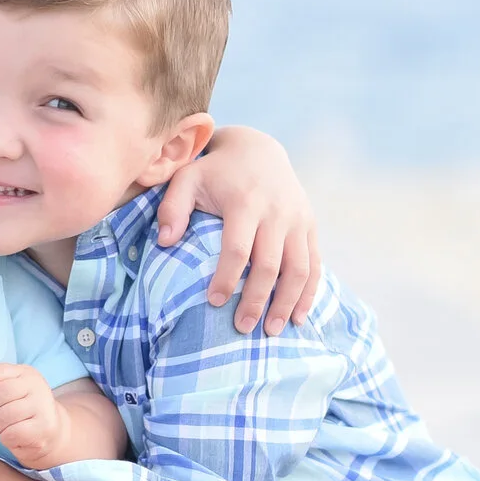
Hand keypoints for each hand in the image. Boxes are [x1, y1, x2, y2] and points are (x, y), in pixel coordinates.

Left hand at [0, 362, 69, 468]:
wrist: (52, 432)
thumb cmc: (22, 412)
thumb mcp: (10, 392)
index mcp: (25, 372)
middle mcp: (37, 385)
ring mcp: (43, 406)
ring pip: (4, 415)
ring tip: (2, 428)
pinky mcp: (45, 427)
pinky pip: (12, 433)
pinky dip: (5, 438)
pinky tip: (12, 437)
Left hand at [159, 126, 320, 334]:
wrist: (257, 149)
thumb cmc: (215, 171)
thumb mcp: (187, 178)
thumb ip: (172, 208)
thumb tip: (165, 243)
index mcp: (245, 202)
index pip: (238, 248)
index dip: (227, 278)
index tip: (213, 302)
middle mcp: (277, 212)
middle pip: (271, 265)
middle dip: (257, 300)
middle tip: (241, 328)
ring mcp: (298, 220)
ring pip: (299, 269)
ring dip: (287, 303)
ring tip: (272, 331)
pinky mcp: (310, 226)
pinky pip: (314, 264)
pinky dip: (308, 293)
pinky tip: (298, 317)